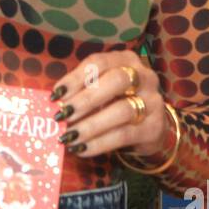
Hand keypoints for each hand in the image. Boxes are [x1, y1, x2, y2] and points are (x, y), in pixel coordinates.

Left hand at [51, 49, 168, 159]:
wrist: (150, 127)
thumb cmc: (117, 102)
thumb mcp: (102, 90)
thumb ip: (81, 92)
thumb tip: (54, 104)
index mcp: (125, 60)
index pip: (99, 62)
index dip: (76, 78)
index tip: (57, 94)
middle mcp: (144, 77)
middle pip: (116, 81)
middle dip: (86, 99)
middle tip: (63, 115)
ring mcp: (153, 102)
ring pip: (122, 110)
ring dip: (90, 125)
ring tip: (69, 136)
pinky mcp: (153, 128)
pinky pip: (123, 135)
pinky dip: (99, 143)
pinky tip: (81, 148)